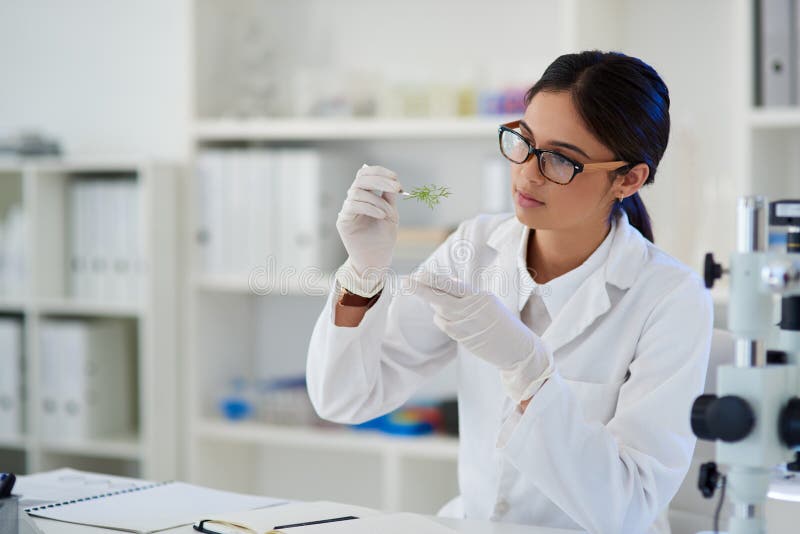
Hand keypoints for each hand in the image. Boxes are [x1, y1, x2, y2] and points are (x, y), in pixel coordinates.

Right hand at [335, 165, 401, 296]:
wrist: (376, 260)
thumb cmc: (383, 238)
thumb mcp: (391, 214)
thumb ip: (389, 197)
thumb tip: (392, 180)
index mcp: (366, 195)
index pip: (366, 174)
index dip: (380, 172)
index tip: (396, 178)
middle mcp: (354, 200)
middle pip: (360, 179)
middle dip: (380, 180)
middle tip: (396, 187)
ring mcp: (347, 210)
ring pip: (357, 192)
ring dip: (377, 200)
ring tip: (387, 213)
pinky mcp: (343, 221)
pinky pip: (353, 206)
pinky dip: (370, 208)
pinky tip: (381, 215)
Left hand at [412, 273, 552, 401]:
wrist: (516, 348)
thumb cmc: (501, 320)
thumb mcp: (488, 301)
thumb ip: (466, 293)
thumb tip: (444, 281)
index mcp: (480, 296)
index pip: (451, 285)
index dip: (433, 280)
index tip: (418, 274)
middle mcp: (471, 310)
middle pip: (439, 298)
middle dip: (421, 289)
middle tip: (405, 282)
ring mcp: (465, 325)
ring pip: (439, 311)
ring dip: (436, 305)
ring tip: (449, 304)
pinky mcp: (462, 338)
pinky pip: (443, 324)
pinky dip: (443, 319)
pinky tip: (454, 320)